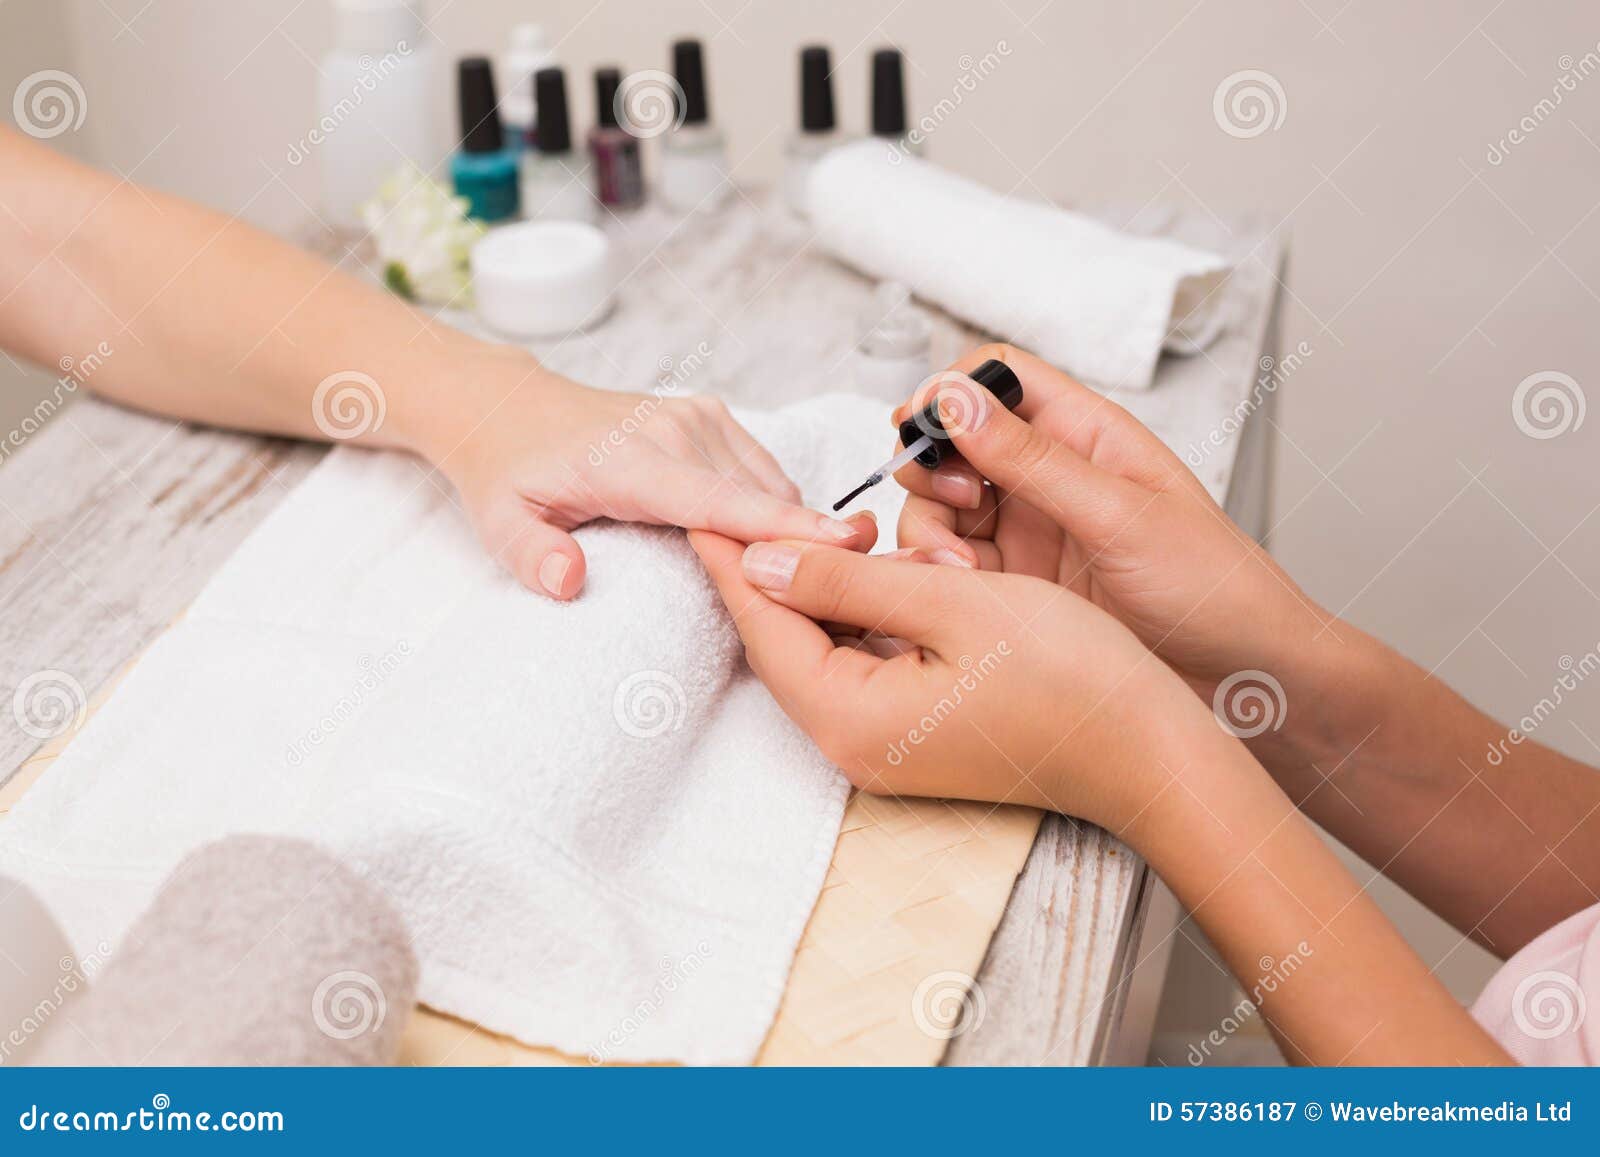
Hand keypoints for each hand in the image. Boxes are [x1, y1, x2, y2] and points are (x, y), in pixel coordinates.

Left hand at [410, 353, 867, 598]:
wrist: (509, 410)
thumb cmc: (510, 474)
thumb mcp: (499, 525)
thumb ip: (532, 557)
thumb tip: (568, 582)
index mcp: (630, 459)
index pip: (719, 501)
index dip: (779, 526)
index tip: (839, 544)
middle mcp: (674, 429)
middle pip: (758, 498)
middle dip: (797, 547)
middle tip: (823, 606)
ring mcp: (697, 417)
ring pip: (770, 484)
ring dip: (791, 530)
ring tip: (807, 581)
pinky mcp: (711, 416)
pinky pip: (761, 469)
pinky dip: (776, 506)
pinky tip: (774, 545)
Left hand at [689, 530, 1240, 831]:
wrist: (1149, 752)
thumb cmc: (1071, 677)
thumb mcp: (952, 602)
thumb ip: (848, 580)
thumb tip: (762, 559)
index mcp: (851, 717)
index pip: (765, 626)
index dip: (730, 559)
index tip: (698, 505)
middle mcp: (855, 744)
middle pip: (784, 642)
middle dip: (772, 569)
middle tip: (748, 502)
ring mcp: (886, 746)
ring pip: (824, 649)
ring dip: (822, 588)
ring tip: (813, 525)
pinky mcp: (915, 736)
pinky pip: (862, 664)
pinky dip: (859, 614)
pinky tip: (868, 570)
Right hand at [891, 343, 1340, 720]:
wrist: (1245, 678)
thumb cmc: (1214, 588)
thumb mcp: (1120, 515)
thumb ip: (1032, 460)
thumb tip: (957, 400)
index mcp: (1086, 435)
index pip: (997, 377)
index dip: (949, 392)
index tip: (920, 429)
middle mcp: (1050, 478)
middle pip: (953, 444)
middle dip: (931, 468)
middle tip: (952, 505)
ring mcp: (1030, 533)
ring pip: (942, 508)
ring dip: (931, 531)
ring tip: (962, 574)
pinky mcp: (1019, 588)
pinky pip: (954, 566)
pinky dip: (939, 576)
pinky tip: (965, 599)